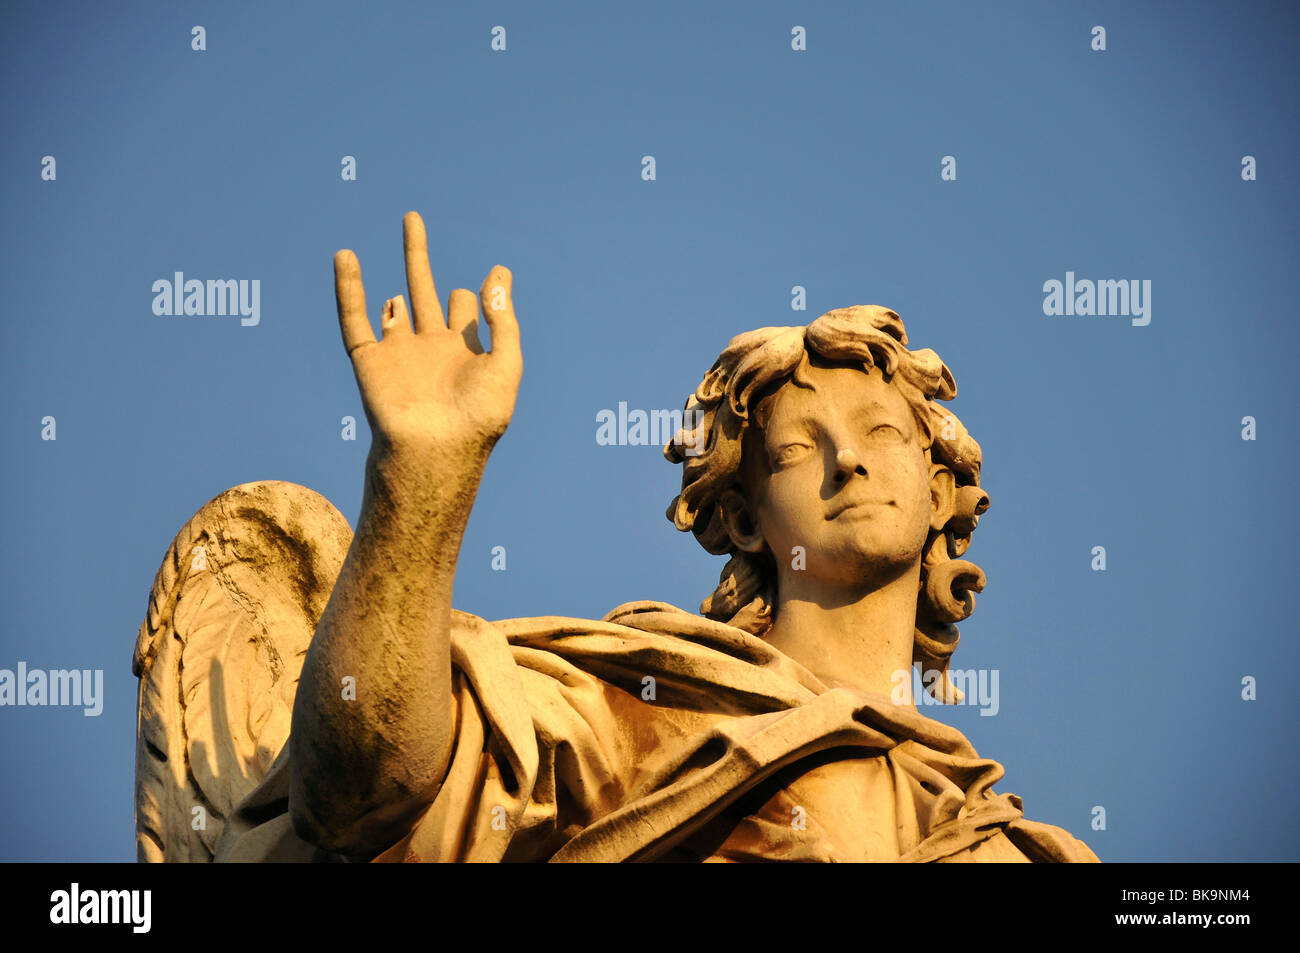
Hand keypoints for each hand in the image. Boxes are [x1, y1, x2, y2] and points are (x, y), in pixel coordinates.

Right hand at [333, 211, 521, 455]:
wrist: (436, 450)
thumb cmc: (478, 416)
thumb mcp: (506, 364)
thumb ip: (503, 319)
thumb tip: (498, 273)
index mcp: (464, 351)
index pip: (466, 307)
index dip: (482, 294)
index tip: (494, 280)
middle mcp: (430, 347)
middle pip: (423, 289)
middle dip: (418, 255)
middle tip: (412, 219)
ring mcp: (399, 352)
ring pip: (391, 300)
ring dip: (391, 269)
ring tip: (397, 230)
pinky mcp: (370, 360)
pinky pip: (353, 318)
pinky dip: (348, 288)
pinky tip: (347, 258)